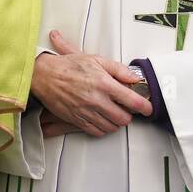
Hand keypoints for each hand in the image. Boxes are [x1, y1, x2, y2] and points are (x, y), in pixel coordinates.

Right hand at [30, 30, 152, 137]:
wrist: (44, 75)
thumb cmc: (68, 66)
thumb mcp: (95, 60)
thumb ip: (118, 69)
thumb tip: (133, 78)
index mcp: (104, 83)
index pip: (132, 101)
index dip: (145, 107)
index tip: (148, 108)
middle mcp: (96, 100)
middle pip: (124, 118)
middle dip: (128, 115)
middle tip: (126, 109)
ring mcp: (86, 111)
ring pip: (112, 127)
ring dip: (116, 122)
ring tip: (113, 113)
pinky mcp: (76, 119)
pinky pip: (97, 132)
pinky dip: (103, 128)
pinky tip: (102, 120)